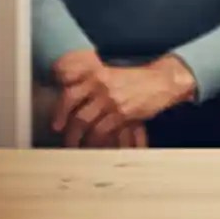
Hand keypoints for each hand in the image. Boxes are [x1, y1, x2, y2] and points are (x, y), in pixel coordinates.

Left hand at [52, 52, 193, 147]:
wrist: (163, 80)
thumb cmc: (139, 78)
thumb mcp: (113, 73)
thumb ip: (94, 84)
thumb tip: (77, 101)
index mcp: (96, 73)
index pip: (69, 91)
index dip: (59, 109)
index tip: (56, 121)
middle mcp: (100, 85)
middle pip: (73, 107)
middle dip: (66, 126)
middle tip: (62, 135)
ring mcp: (111, 100)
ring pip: (85, 122)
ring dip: (78, 137)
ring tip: (76, 145)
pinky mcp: (122, 114)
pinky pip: (102, 131)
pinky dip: (96, 141)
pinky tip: (95, 145)